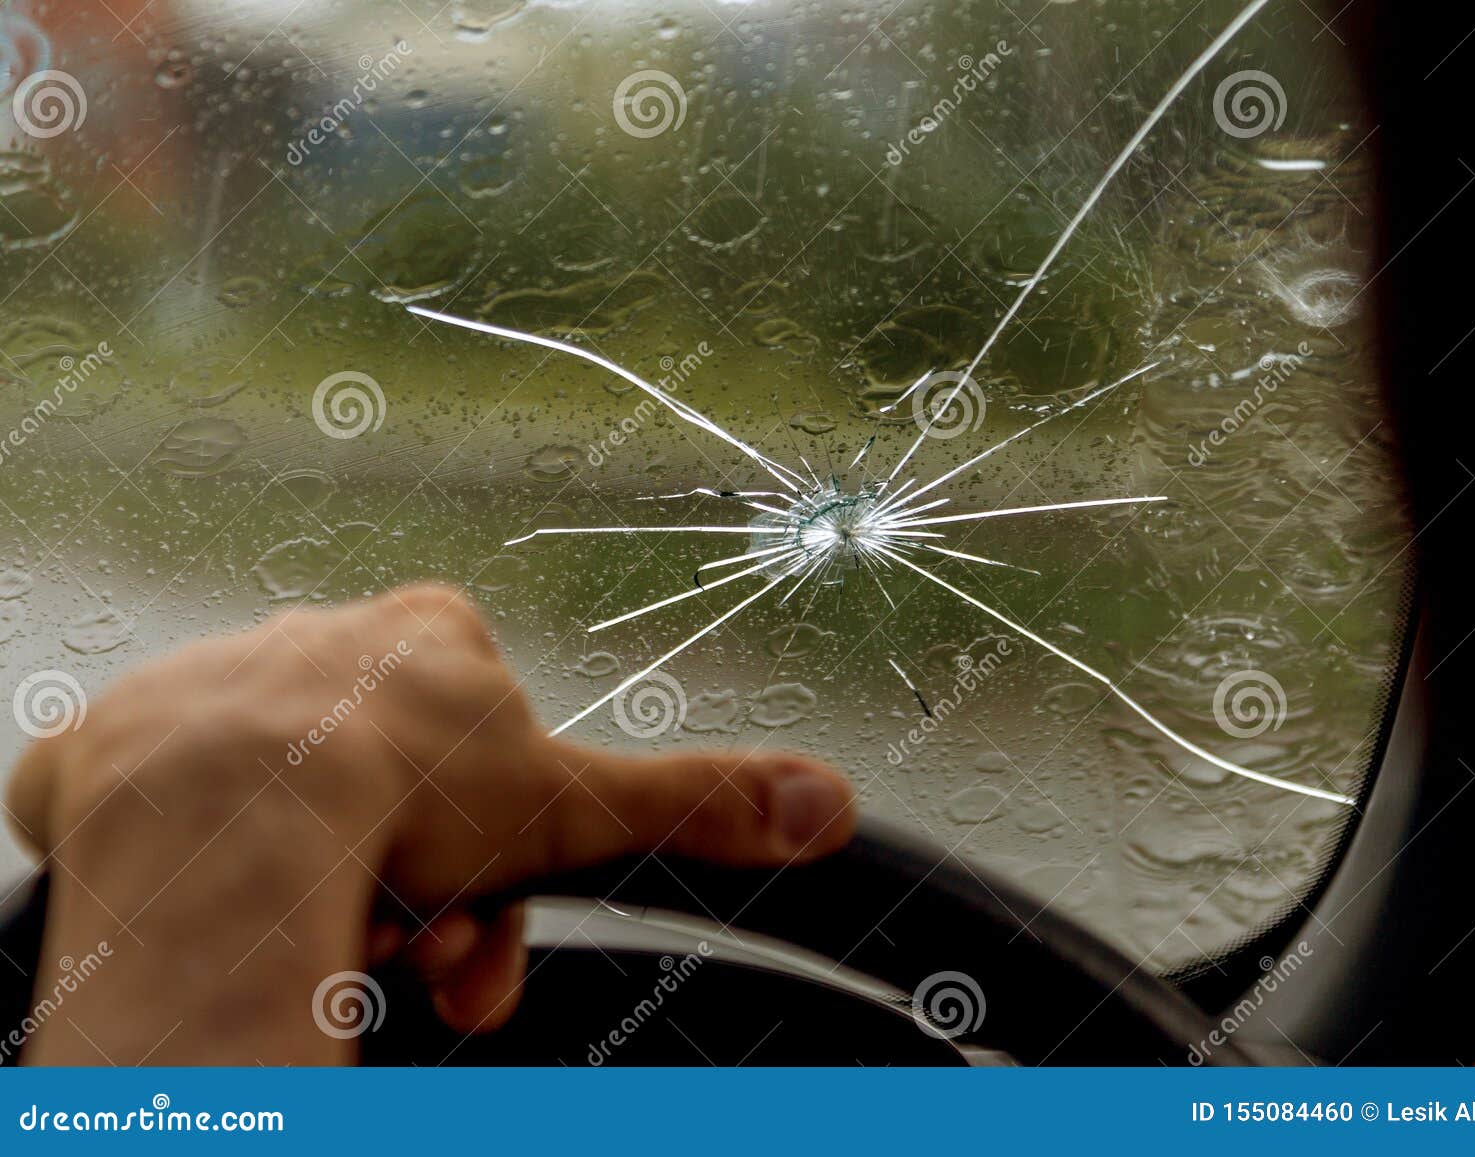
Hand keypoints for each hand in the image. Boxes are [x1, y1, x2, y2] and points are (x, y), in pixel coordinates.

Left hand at [4, 584, 855, 1063]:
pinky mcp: (111, 746)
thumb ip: (699, 799)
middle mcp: (315, 644)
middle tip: (414, 954)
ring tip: (319, 939)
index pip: (481, 747)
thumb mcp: (572, 810)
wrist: (224, 818)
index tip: (482, 910)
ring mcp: (207, 686)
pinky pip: (153, 803)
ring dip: (312, 893)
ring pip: (281, 810)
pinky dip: (189, 864)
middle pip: (383, 791)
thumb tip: (827, 801)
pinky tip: (216, 894)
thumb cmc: (393, 799)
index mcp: (425, 638)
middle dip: (411, 890)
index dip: (495, 846)